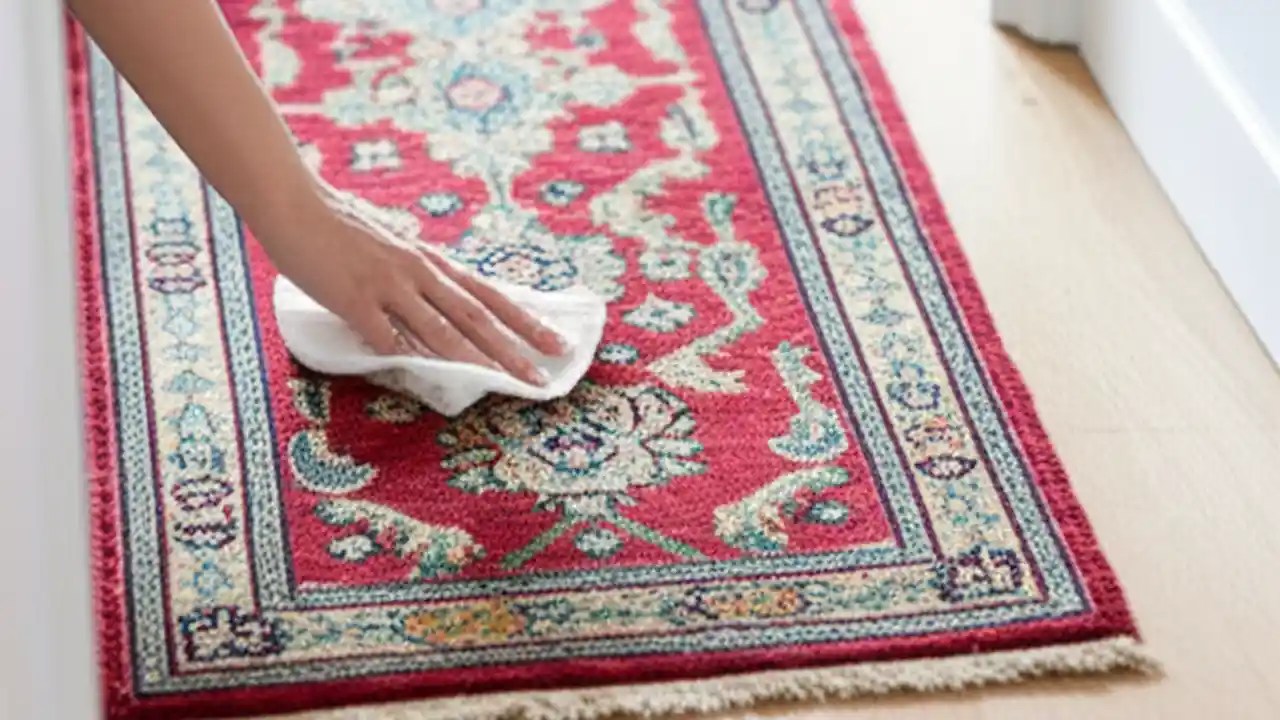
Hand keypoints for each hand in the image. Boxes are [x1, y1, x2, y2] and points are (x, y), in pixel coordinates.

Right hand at [259, 188, 566, 385]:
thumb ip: (417, 278)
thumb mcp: (393, 248)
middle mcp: (419, 271)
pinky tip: (429, 378)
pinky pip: (386, 335)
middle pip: (476, 315)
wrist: (295, 203)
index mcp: (431, 263)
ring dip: (476, 359)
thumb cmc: (341, 227)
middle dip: (514, 348)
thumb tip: (441, 303)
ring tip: (503, 383)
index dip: (525, 320)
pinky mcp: (354, 298)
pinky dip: (409, 356)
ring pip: (441, 328)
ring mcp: (388, 285)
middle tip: (543, 377)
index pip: (489, 295)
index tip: (556, 342)